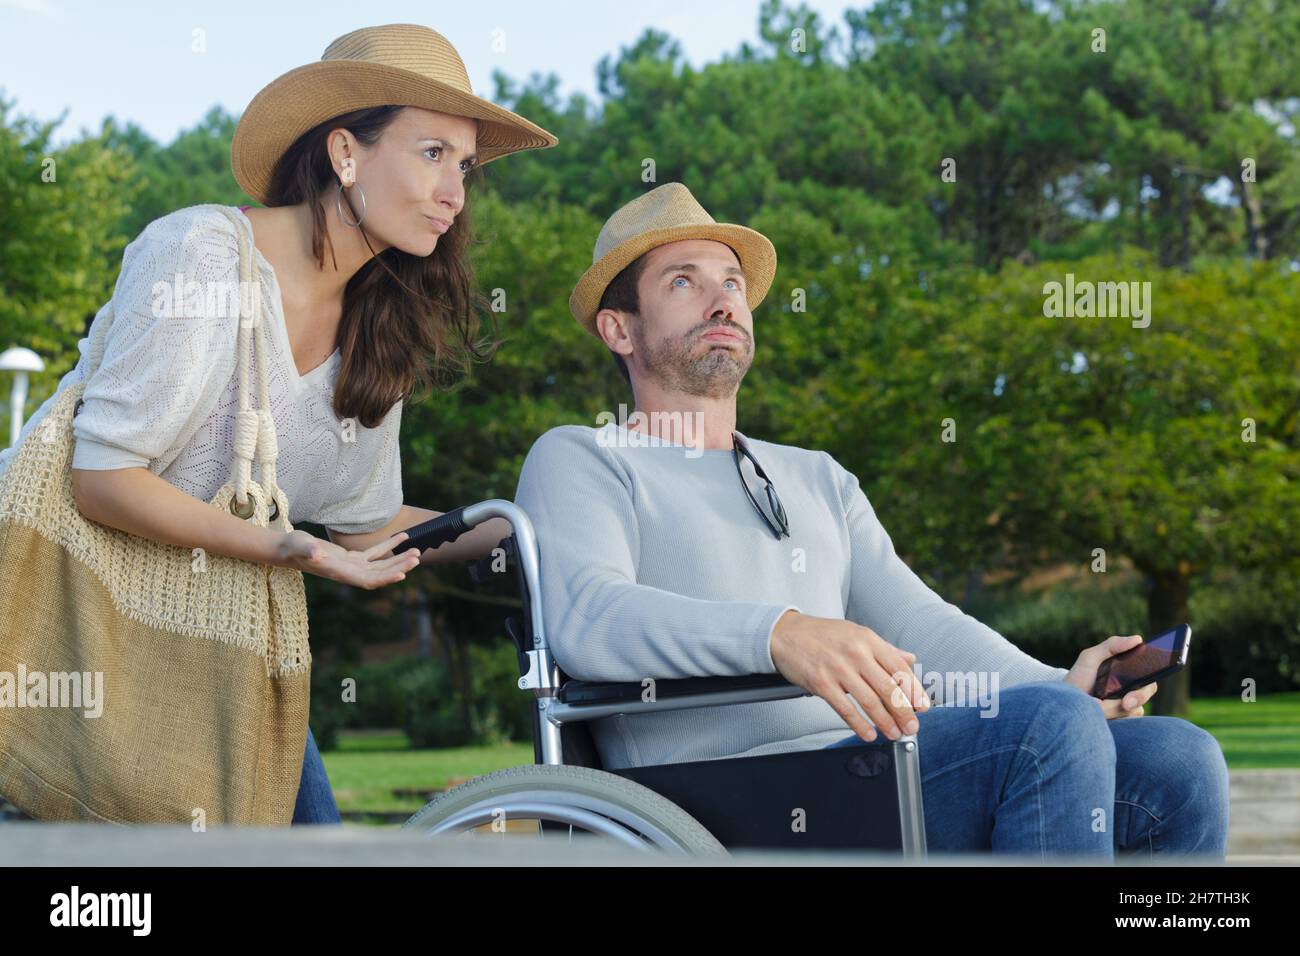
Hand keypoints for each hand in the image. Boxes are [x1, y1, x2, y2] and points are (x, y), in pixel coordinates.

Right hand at [276, 529, 421, 588]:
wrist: (287, 549)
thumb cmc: (292, 547)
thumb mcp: (300, 546)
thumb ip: (309, 551)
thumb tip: (318, 555)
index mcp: (340, 573)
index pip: (367, 580)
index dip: (385, 578)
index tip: (402, 574)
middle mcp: (349, 573)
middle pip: (379, 574)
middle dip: (398, 567)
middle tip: (417, 557)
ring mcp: (351, 566)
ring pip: (380, 565)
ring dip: (398, 559)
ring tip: (416, 551)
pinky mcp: (351, 557)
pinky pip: (375, 553)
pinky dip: (389, 546)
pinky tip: (403, 537)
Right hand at [769, 610, 930, 742]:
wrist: (786, 633)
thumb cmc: (822, 635)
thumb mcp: (857, 634)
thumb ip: (885, 649)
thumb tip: (910, 660)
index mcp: (868, 640)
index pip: (899, 668)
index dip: (914, 690)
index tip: (923, 707)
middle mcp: (855, 653)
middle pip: (888, 688)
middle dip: (904, 712)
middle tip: (912, 727)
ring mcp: (837, 668)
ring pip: (869, 701)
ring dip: (885, 722)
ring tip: (894, 734)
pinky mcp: (821, 683)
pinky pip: (845, 709)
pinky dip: (859, 725)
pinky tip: (869, 734)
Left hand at [1063, 633, 1157, 718]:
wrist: (1062, 703)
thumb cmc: (1078, 678)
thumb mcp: (1090, 658)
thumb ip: (1111, 646)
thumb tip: (1138, 639)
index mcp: (1127, 676)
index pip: (1149, 674)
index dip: (1156, 671)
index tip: (1152, 672)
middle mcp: (1130, 692)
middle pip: (1147, 692)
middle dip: (1139, 696)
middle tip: (1126, 702)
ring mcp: (1125, 710)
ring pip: (1136, 709)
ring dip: (1117, 708)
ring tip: (1098, 705)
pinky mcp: (1119, 724)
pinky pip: (1126, 723)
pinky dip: (1111, 718)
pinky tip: (1098, 715)